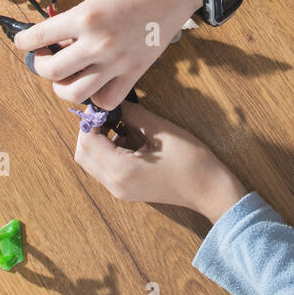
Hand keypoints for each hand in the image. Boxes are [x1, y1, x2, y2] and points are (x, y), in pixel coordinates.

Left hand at [11, 0, 204, 110]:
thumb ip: (76, 22)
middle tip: (45, 58)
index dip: (24, 41)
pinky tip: (94, 84)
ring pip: (74, 92)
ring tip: (66, 75)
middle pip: (51, 71)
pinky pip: (106, 99)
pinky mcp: (134, 73)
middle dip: (41, 65)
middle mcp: (98, 43)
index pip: (38, 36)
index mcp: (85, 17)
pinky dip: (95, 97)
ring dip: (63, 86)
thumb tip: (58, 42)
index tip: (23, 42)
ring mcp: (116, 62)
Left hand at [74, 99, 247, 220]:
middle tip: (107, 113)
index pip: (88, 141)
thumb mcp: (162, 130)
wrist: (210, 190)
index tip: (102, 105)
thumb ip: (134, 115)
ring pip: (91, 163)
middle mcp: (115, 184)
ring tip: (117, 123)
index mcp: (122, 170)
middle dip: (89, 131)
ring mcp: (120, 191)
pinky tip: (126, 138)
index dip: (91, 120)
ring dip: (97, 141)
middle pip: (83, 155)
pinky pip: (104, 170)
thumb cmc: (191, 161)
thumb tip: (116, 103)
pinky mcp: (127, 191)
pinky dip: (107, 152)